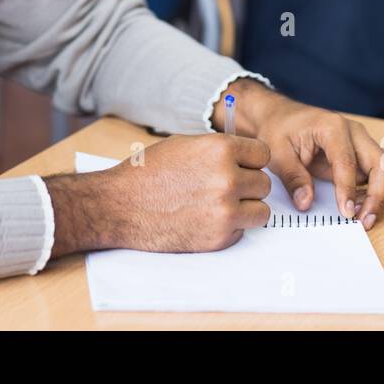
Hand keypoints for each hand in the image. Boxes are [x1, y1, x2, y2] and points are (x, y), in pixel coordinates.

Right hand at [44, 133, 270, 256]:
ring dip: (245, 209)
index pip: (263, 154)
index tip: (242, 166)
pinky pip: (242, 231)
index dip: (251, 161)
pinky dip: (229, 228)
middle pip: (264, 184)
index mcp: (219, 149)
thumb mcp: (184, 145)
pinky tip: (205, 220)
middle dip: (248, 186)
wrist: (119, 205)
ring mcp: (224, 211)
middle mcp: (227, 179)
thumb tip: (243, 154)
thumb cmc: (147, 173)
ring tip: (220, 206)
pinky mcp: (219, 238)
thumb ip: (217, 149)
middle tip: (224, 189)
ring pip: (261, 211)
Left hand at [212, 79, 383, 229]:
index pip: (348, 162)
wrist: (281, 116)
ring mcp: (362, 143)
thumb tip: (306, 203)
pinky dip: (378, 192)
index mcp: (332, 127)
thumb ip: (292, 178)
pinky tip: (359, 205)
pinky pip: (383, 175)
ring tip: (363, 215)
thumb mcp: (276, 153)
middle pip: (383, 164)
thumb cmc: (279, 130)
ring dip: (383, 194)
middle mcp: (355, 133)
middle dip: (378, 195)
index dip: (349, 190)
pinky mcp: (363, 155)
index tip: (347, 213)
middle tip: (364, 221)